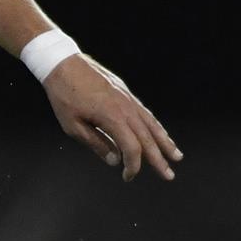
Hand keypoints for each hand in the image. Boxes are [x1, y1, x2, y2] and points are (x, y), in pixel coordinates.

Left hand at [44, 54, 181, 181]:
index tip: (127, 177)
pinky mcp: (126, 94)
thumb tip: (115, 161)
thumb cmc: (64, 96)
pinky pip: (146, 113)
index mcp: (112, 117)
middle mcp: (125, 108)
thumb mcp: (73, 126)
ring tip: (176, 156)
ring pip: (152, 124)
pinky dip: (156, 126)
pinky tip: (160, 134)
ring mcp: (128, 99)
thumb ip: (96, 143)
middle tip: (169, 176)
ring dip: (165, 142)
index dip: (133, 165)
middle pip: (147, 138)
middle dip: (159, 159)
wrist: (63, 64)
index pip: (131, 147)